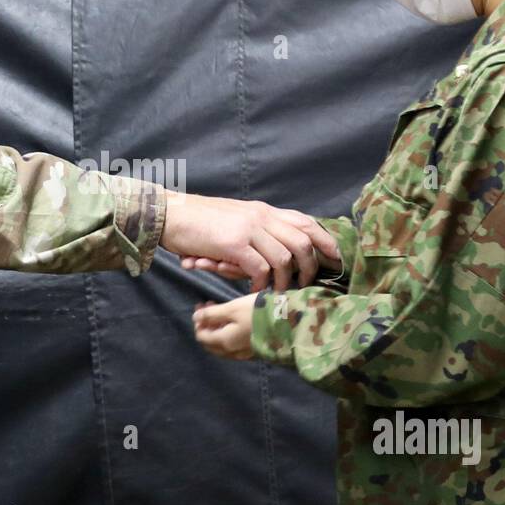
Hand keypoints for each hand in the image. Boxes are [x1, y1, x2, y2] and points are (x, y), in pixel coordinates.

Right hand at [161, 192, 339, 292]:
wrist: (169, 215)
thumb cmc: (199, 222)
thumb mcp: (235, 219)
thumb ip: (256, 230)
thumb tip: (275, 251)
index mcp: (263, 210)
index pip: (305, 222)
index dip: (325, 241)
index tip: (336, 259)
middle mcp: (261, 216)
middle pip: (303, 241)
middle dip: (311, 268)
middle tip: (306, 286)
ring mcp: (249, 228)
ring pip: (286, 258)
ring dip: (286, 281)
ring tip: (278, 294)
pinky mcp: (234, 243)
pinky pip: (260, 269)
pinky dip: (261, 285)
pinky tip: (254, 292)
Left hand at [193, 293, 257, 359]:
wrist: (288, 324)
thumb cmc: (257, 313)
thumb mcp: (232, 308)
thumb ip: (212, 314)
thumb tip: (195, 318)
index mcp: (223, 342)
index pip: (201, 336)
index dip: (198, 321)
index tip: (202, 305)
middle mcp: (232, 352)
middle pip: (210, 343)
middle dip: (206, 326)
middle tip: (210, 307)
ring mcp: (244, 354)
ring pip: (222, 346)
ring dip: (217, 330)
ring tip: (221, 314)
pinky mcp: (255, 352)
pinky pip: (234, 347)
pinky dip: (228, 336)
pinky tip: (234, 324)